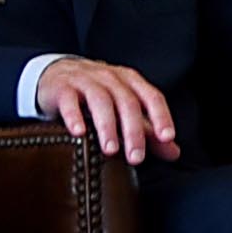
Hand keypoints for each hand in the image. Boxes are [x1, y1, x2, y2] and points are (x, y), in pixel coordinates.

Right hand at [36, 59, 179, 162]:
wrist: (57, 74)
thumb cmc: (97, 95)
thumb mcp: (124, 108)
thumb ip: (148, 130)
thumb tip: (174, 152)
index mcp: (131, 82)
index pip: (152, 97)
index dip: (161, 116)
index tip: (167, 138)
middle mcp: (111, 78)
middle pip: (127, 102)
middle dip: (133, 131)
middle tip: (136, 158)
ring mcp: (85, 80)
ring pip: (100, 101)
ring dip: (107, 126)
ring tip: (111, 150)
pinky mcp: (62, 87)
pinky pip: (69, 100)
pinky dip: (74, 116)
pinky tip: (79, 133)